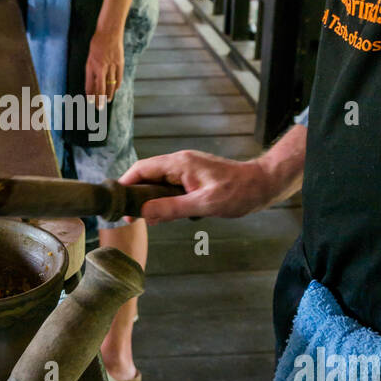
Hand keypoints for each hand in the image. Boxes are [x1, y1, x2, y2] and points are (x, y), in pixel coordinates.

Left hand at [86, 28, 123, 103]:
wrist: (109, 31)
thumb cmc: (97, 43)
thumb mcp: (90, 56)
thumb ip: (92, 70)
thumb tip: (94, 83)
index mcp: (91, 65)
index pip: (90, 84)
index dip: (90, 95)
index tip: (90, 102)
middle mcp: (101, 67)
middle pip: (100, 88)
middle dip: (99, 99)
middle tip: (99, 108)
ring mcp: (111, 65)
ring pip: (110, 84)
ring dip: (109, 94)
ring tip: (108, 101)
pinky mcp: (120, 62)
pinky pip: (118, 77)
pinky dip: (117, 85)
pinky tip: (115, 89)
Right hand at [120, 150, 273, 223]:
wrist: (263, 185)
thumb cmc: (238, 192)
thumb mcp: (204, 204)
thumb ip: (172, 208)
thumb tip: (143, 213)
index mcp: (179, 163)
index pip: (141, 169)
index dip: (126, 184)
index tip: (117, 203)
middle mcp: (180, 162)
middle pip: (146, 174)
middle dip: (135, 194)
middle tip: (129, 216)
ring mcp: (187, 168)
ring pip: (158, 181)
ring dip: (150, 198)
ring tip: (146, 218)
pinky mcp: (193, 177)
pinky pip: (170, 186)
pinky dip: (164, 199)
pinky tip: (166, 214)